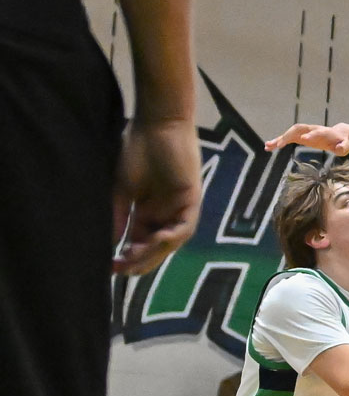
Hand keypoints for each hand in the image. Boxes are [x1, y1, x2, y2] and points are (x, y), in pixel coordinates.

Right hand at [113, 119, 201, 274]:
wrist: (155, 126)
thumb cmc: (135, 152)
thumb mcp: (121, 190)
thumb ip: (118, 218)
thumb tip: (109, 245)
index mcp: (147, 212)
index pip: (140, 243)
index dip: (128, 257)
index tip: (111, 268)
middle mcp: (165, 213)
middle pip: (156, 247)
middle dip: (141, 261)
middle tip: (123, 270)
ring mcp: (180, 208)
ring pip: (171, 241)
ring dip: (155, 252)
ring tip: (135, 258)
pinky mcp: (192, 199)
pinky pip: (186, 226)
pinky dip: (172, 236)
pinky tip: (157, 240)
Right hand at [264, 121, 348, 155]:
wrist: (339, 134)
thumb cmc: (343, 142)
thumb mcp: (346, 146)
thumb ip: (343, 147)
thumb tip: (339, 149)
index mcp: (324, 132)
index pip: (316, 132)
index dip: (311, 135)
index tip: (303, 139)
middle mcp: (312, 129)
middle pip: (298, 129)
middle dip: (288, 135)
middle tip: (279, 145)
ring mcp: (306, 132)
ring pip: (290, 132)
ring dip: (279, 138)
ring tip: (268, 146)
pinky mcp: (301, 136)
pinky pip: (288, 137)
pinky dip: (278, 141)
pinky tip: (269, 147)